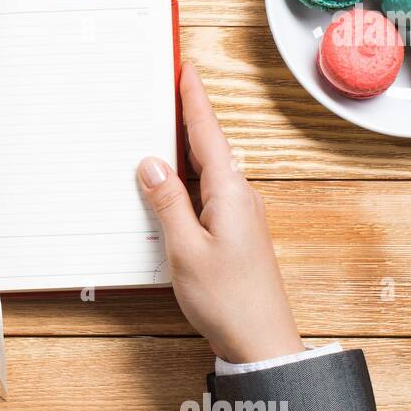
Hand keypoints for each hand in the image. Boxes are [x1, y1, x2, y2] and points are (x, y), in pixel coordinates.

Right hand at [136, 64, 302, 363]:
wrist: (260, 342)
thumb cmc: (228, 300)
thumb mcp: (186, 249)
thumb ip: (167, 203)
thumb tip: (150, 164)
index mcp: (229, 193)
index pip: (208, 134)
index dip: (194, 100)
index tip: (186, 69)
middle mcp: (239, 197)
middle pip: (207, 147)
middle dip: (185, 118)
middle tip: (165, 90)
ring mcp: (238, 216)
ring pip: (205, 172)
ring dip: (182, 151)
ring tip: (158, 132)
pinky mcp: (233, 234)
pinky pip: (205, 194)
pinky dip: (185, 181)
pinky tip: (169, 186)